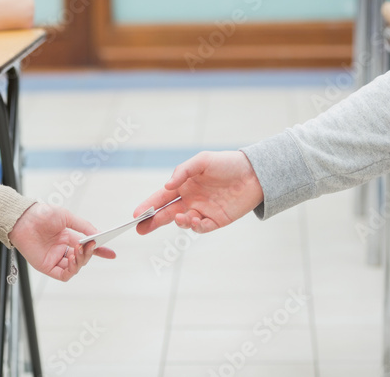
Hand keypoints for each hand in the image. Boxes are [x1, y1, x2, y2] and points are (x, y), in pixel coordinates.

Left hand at [8, 203, 115, 281]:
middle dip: (90, 253)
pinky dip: (72, 269)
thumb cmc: (42, 214)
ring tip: (79, 249)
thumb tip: (99, 235)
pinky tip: (72, 258)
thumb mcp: (67, 217)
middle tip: (91, 245)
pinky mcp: (47, 267)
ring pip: (75, 267)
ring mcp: (54, 259)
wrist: (23, 218)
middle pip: (82, 258)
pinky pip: (64, 275)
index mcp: (67, 237)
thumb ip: (84, 227)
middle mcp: (61, 249)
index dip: (100, 251)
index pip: (86, 247)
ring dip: (81, 260)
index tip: (111, 253)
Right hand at [134, 150, 263, 234]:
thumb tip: (167, 186)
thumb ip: (183, 171)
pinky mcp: (216, 220)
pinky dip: (195, 227)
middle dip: (152, 222)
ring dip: (179, 222)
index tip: (135, 214)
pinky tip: (195, 220)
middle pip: (166, 213)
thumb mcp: (202, 160)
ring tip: (181, 217)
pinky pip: (201, 227)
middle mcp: (190, 199)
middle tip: (140, 229)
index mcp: (184, 185)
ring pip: (183, 222)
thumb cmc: (227, 163)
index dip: (148, 206)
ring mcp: (202, 211)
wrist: (254, 173)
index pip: (161, 197)